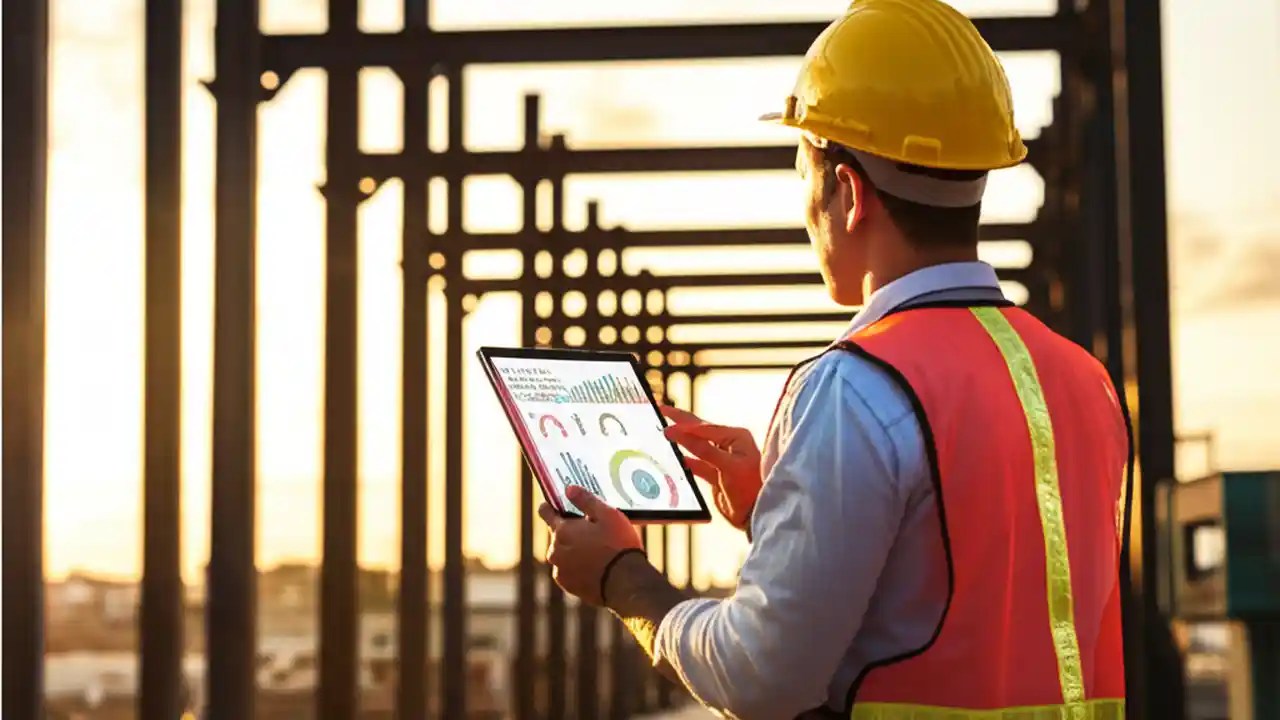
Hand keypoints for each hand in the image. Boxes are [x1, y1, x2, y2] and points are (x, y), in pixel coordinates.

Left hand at [538, 485, 643, 605]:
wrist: (626, 583)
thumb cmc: (619, 546)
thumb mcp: (608, 515)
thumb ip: (586, 500)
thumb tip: (569, 489)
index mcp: (562, 530)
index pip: (545, 512)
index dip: (549, 507)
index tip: (553, 505)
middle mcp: (555, 550)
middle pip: (557, 534)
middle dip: (569, 531)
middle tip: (590, 531)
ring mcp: (560, 569)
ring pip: (562, 553)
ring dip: (572, 550)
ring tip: (595, 551)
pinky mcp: (568, 585)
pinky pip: (568, 571)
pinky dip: (577, 567)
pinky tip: (594, 566)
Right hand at [660, 406, 761, 530]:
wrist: (756, 514)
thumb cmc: (750, 487)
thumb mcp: (728, 465)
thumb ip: (703, 449)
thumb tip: (679, 433)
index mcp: (736, 437)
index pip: (705, 427)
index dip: (684, 424)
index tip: (665, 422)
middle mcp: (729, 445)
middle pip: (699, 431)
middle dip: (680, 422)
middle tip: (662, 410)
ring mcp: (721, 459)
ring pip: (696, 446)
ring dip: (681, 441)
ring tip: (664, 430)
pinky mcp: (716, 474)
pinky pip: (697, 463)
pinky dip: (686, 460)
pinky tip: (675, 456)